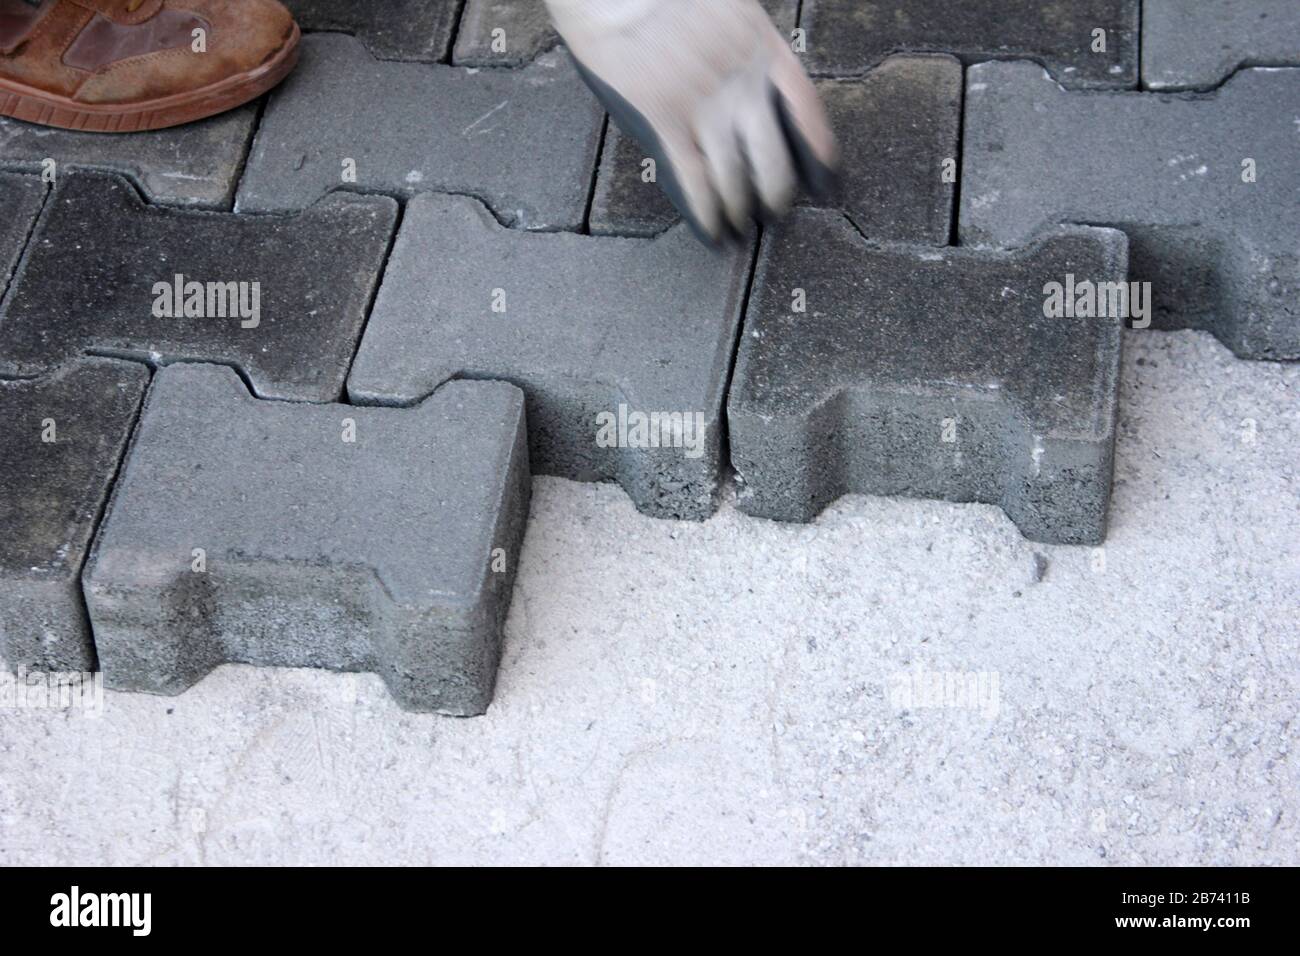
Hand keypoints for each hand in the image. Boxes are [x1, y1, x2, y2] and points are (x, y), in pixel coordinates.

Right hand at [546, 0, 837, 243]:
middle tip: (775, 213)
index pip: (805, 109)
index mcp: (762, 47)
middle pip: (774, 157)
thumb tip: (747, 98)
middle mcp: (741, 81)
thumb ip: (743, 50)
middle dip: (776, 195)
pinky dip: (706, 211)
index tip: (827, 177)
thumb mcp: (727, 10)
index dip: (819, 151)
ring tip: (738, 226)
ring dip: (738, 210)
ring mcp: (704, 103)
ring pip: (735, 176)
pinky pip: (694, 178)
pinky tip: (711, 229)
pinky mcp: (666, 118)